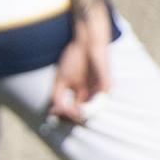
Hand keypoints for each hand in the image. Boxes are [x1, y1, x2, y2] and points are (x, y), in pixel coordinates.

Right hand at [48, 3, 113, 123]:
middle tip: (61, 115)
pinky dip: (89, 108)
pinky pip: (100, 102)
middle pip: (83, 113)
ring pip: (91, 111)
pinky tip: (79, 108)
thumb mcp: (61, 81)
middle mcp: (91, 94)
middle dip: (71, 117)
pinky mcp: (106, 86)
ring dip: (80, 115)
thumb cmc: (74, 59)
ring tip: (70, 113)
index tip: (53, 113)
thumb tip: (55, 111)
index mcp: (81, 93)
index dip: (64, 114)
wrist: (86, 43)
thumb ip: (58, 97)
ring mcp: (99, 91)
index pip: (74, 110)